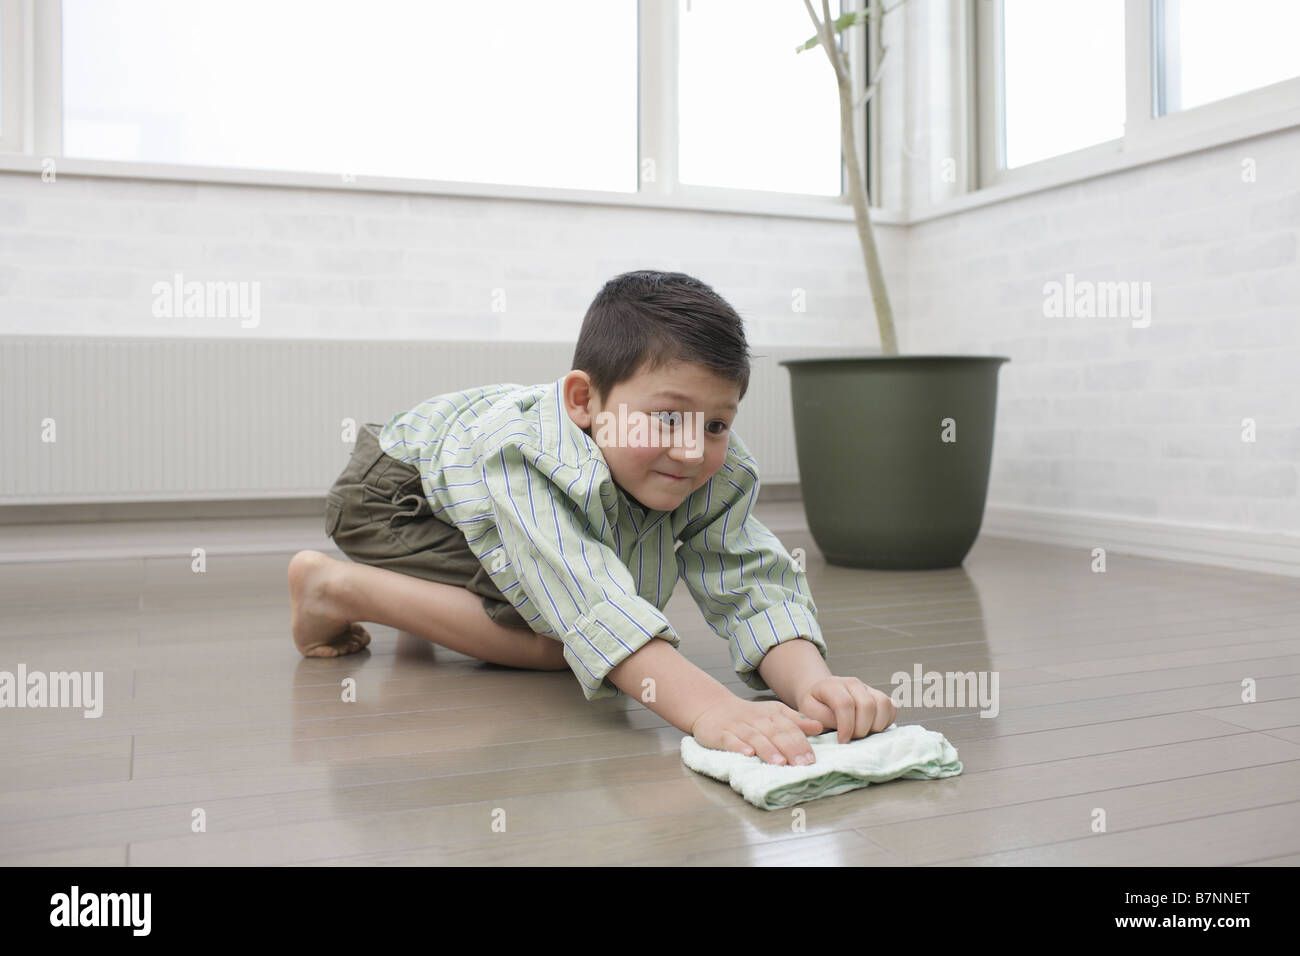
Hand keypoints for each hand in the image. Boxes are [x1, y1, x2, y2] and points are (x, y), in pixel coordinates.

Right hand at [690, 696, 825, 765]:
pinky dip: (738, 746)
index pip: (789, 728)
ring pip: (754, 737)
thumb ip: (795, 720)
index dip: (801, 742)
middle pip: (775, 733)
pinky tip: (747, 754)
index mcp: (771, 714)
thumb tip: (819, 726)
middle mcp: (756, 719)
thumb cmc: (747, 716)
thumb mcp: (773, 713)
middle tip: (801, 764)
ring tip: (779, 763)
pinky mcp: (719, 733)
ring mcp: (737, 726)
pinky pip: (729, 739)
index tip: (811, 759)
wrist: (712, 707)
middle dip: (789, 748)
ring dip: (767, 749)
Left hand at [796, 676, 896, 743]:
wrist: (822, 696)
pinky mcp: (879, 696)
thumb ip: (821, 719)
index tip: (842, 741)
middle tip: (852, 739)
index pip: (844, 703)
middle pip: (867, 704)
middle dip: (861, 728)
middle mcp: (853, 683)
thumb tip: (840, 728)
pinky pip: (891, 707)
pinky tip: (872, 729)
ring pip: (883, 704)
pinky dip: (886, 722)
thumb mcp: (809, 712)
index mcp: (832, 685)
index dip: (846, 726)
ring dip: (876, 725)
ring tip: (863, 734)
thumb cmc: (816, 706)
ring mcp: (868, 688)